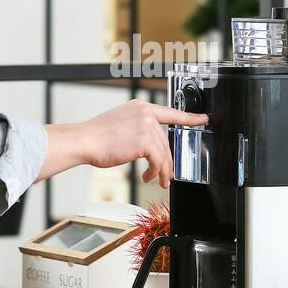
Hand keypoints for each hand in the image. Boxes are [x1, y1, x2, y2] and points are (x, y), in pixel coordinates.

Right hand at [39, 98, 207, 187]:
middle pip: (165, 141)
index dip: (189, 117)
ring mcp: (146, 126)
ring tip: (157, 180)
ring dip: (161, 170)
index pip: (170, 112)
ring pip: (164, 153)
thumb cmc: (96, 137)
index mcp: (140, 107)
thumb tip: (150, 146)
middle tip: (166, 174)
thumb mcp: (120, 124)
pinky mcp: (145, 141)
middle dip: (166, 160)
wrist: (85, 141)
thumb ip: (138, 128)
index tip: (203, 119)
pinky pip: (158, 161)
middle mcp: (145, 113)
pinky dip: (155, 172)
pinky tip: (148, 177)